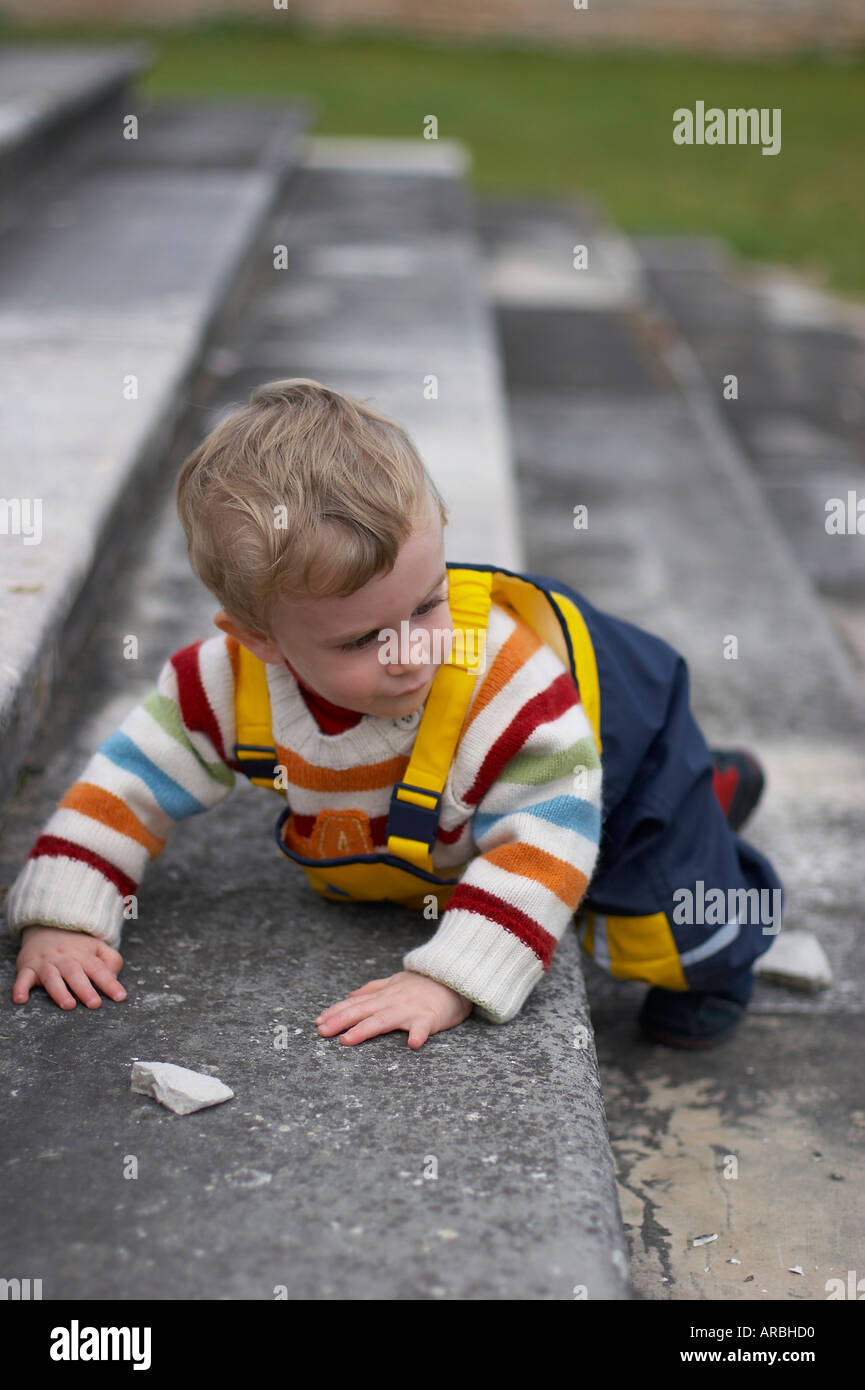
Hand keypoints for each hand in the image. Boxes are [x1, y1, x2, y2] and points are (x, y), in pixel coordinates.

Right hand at [13, 925, 126, 1009]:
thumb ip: (111, 960)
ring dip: (59, 991)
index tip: (120, 997)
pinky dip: (20, 988)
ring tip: (68, 1005)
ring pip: (52, 977)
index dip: (110, 983)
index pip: (99, 969)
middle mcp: (65, 960)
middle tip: (95, 1004)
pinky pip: (23, 978)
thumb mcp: (97, 947)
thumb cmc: (76, 946)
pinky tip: (20, 999)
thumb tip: (114, 979)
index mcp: (84, 956)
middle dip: (85, 989)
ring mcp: (46, 964)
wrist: (46, 928)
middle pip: (76, 974)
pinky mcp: (28, 968)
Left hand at [315, 969, 472, 1048]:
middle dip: (340, 1021)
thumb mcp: (394, 982)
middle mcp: (392, 1001)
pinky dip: (418, 1035)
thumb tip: (350, 995)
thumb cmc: (424, 984)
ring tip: (347, 1040)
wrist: (454, 978)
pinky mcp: (429, 1017)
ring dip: (365, 1029)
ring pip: (384, 1020)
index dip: (336, 1012)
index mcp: (383, 995)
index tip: (318, 1022)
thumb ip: (372, 989)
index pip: (355, 1004)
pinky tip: (412, 1045)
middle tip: (321, 1032)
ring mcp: (410, 1009)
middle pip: (363, 1011)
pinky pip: (423, 1027)